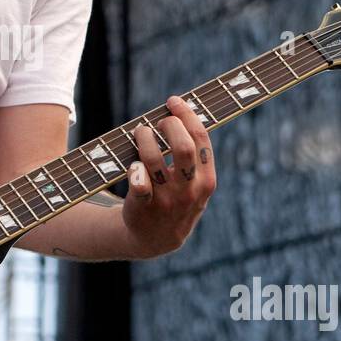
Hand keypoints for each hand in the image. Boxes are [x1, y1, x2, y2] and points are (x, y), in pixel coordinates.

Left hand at [122, 95, 215, 258]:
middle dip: (169, 125)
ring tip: (140, 133)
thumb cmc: (176, 199)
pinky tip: (134, 164)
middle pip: (183, 146)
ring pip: (154, 159)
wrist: (156, 239)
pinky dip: (134, 168)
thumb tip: (183, 112)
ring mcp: (166, 200)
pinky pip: (138, 182)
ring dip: (145, 138)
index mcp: (207, 180)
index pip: (201, 138)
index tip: (173, 101)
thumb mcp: (195, 183)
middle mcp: (189, 190)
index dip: (186, 114)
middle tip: (158, 122)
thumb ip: (194, 156)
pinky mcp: (144, 207)